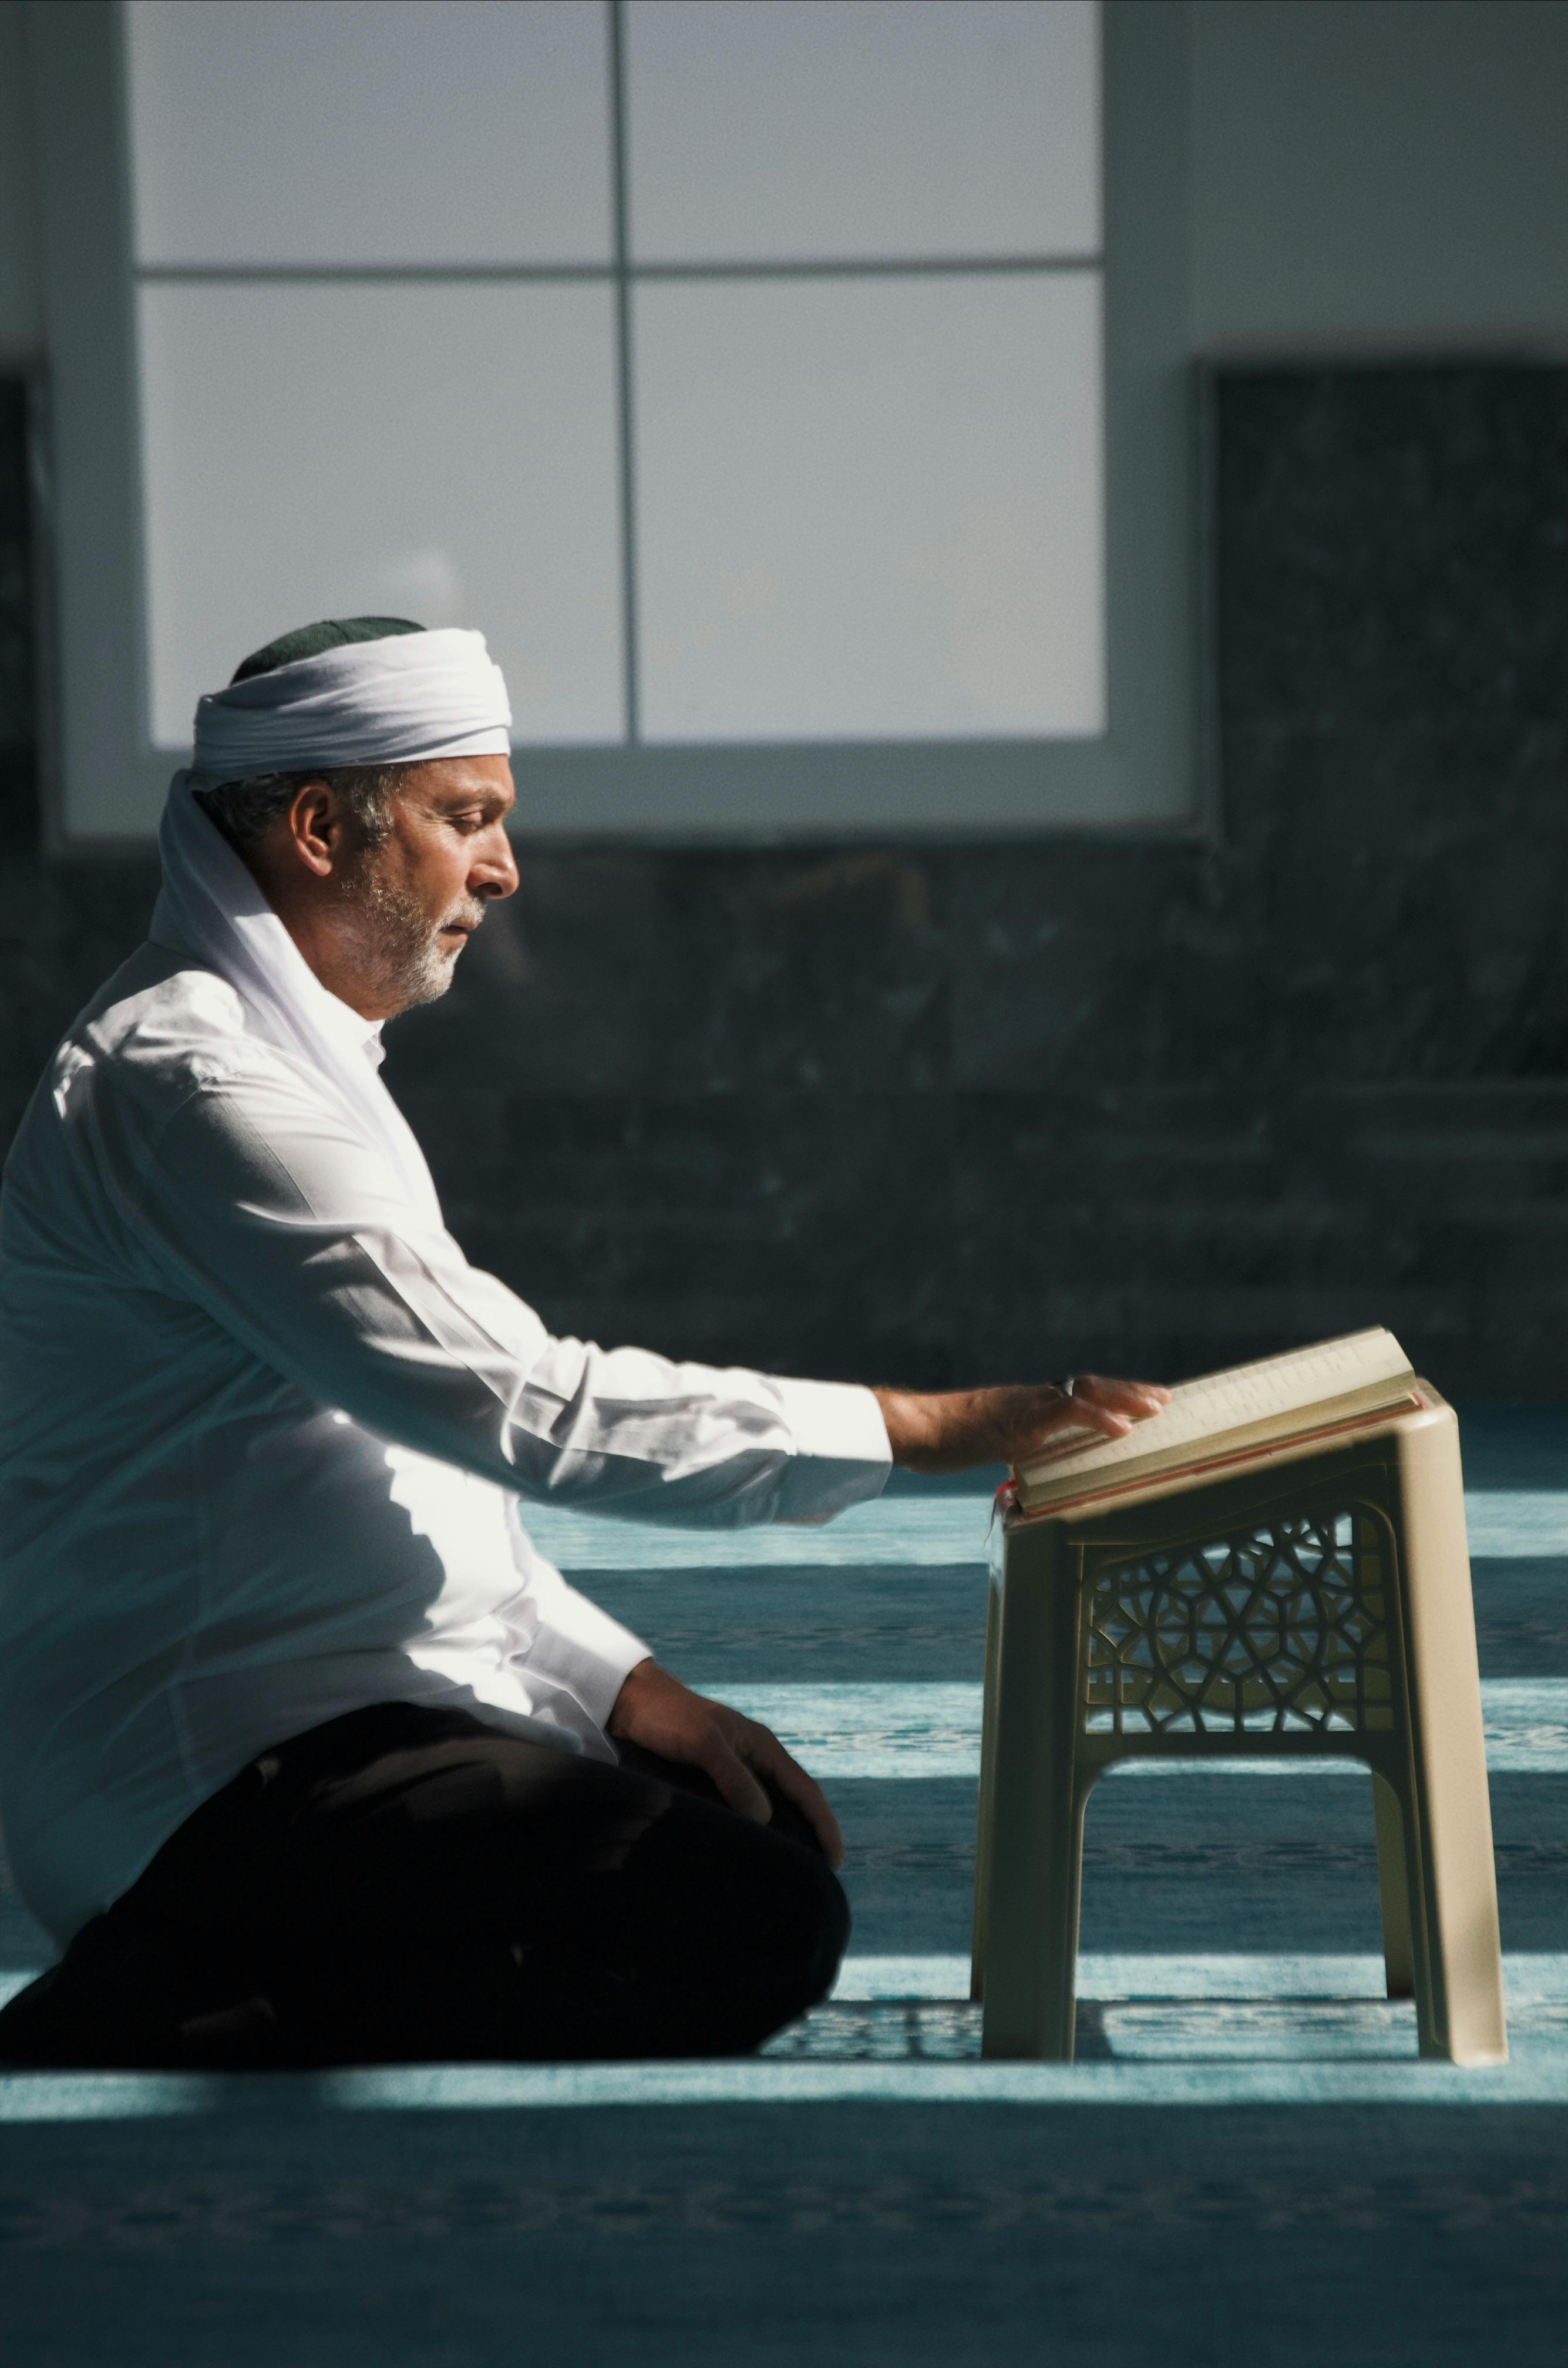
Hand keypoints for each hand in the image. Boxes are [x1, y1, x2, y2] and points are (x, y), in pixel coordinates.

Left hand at [607, 1659, 843, 1869]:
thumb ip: (733, 1777)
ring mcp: (733, 1770)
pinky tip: (744, 1852)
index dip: (824, 1825)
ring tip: (783, 1872)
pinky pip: (740, 1810)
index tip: (834, 1860)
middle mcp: (753, 1760)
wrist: (632, 1704)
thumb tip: (764, 1818)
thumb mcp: (703, 1743)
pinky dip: (750, 1831)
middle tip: (815, 1876)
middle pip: (793, 1802)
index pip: (805, 1790)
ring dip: (780, 1835)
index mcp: (762, 1747)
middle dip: (809, 1835)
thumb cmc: (668, 1718)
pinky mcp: (710, 1780)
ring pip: (767, 1808)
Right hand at [872, 1375, 1169, 1475]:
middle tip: (1164, 1397)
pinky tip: (1122, 1427)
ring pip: (1085, 1391)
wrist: (914, 1428)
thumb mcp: (985, 1445)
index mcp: (1025, 1403)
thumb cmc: (941, 1441)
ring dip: (1124, 1398)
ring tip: (1155, 1407)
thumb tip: (1025, 1478)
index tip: (1139, 1399)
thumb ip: (1011, 1452)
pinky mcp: (1020, 1418)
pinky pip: (1066, 1412)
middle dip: (1128, 1390)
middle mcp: (1030, 1396)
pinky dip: (1098, 1419)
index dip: (1110, 1394)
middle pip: (1089, 1385)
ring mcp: (1026, 1404)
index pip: (1075, 1392)